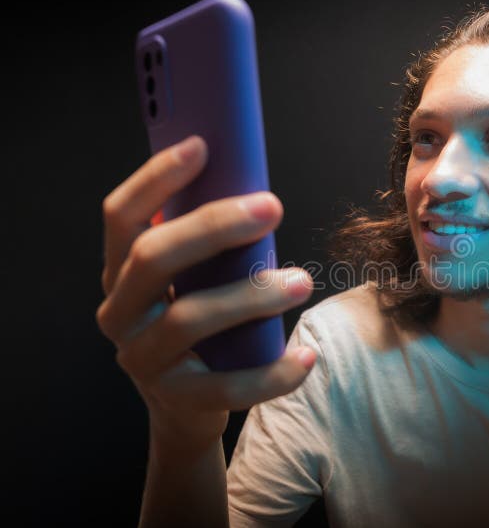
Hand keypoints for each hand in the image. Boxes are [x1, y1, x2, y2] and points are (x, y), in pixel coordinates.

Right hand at [96, 135, 314, 452]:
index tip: (201, 145)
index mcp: (121, 273)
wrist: (187, 405)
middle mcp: (120, 313)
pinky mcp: (177, 399)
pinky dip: (271, 372)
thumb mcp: (195, 280)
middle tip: (271, 206)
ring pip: (189, 318)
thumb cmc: (201, 326)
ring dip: (251, 295)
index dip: (156, 178)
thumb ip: (208, 246)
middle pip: (153, 257)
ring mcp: (143, 360)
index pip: (122, 217)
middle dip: (214, 225)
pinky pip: (226, 387)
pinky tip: (306, 357)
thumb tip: (253, 196)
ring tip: (301, 281)